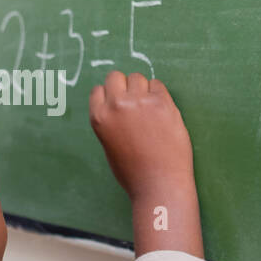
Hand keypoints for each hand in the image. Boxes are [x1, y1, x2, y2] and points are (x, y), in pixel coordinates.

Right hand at [89, 70, 203, 258]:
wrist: (159, 183)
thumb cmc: (134, 172)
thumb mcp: (109, 145)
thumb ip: (110, 121)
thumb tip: (117, 105)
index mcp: (99, 117)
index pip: (98, 90)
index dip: (109, 97)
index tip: (118, 106)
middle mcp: (116, 105)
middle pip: (116, 76)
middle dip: (124, 87)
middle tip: (135, 104)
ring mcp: (140, 101)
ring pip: (138, 78)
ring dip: (143, 89)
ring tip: (150, 111)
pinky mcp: (162, 102)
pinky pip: (158, 85)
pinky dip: (159, 95)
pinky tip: (162, 113)